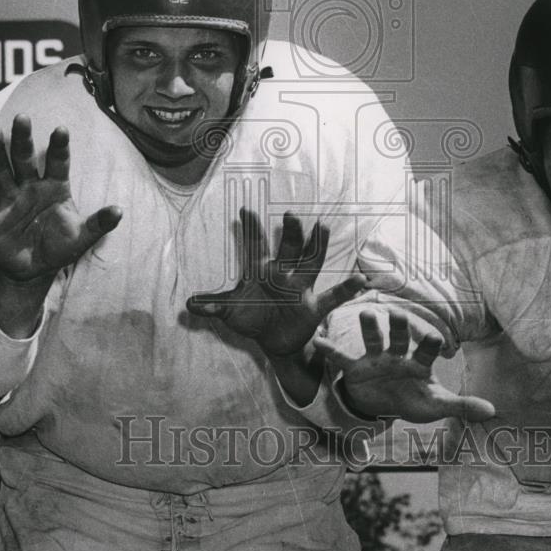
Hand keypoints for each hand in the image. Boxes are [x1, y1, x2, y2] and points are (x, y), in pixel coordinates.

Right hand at [0, 115, 121, 283]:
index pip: (58, 163)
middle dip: (23, 139)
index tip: (61, 129)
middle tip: (22, 117)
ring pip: (1, 173)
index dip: (59, 147)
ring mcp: (10, 201)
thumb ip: (99, 223)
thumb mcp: (83, 236)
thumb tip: (120, 211)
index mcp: (55, 188)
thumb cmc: (60, 246)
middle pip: (25, 159)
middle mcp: (30, 188)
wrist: (34, 269)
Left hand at [187, 208, 367, 358]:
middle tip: (290, 214)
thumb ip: (214, 307)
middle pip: (287, 250)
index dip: (249, 230)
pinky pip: (333, 296)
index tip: (244, 209)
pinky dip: (347, 289)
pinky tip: (361, 280)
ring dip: (316, 247)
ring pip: (310, 263)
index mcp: (260, 272)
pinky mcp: (314, 306)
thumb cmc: (251, 318)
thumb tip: (189, 305)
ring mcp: (300, 287)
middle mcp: (282, 274)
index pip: (254, 247)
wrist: (273, 340)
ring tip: (322, 226)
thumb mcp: (232, 312)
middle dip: (289, 233)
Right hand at [315, 309, 494, 422]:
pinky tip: (318, 340)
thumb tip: (493, 410)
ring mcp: (375, 359)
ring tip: (363, 312)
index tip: (433, 336)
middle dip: (398, 326)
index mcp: (418, 363)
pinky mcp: (356, 368)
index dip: (429, 344)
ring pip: (373, 340)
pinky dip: (331, 350)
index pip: (426, 350)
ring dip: (369, 327)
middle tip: (397, 313)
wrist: (381, 405)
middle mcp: (397, 355)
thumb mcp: (435, 406)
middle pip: (399, 338)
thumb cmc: (412, 401)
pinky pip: (342, 359)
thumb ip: (461, 406)